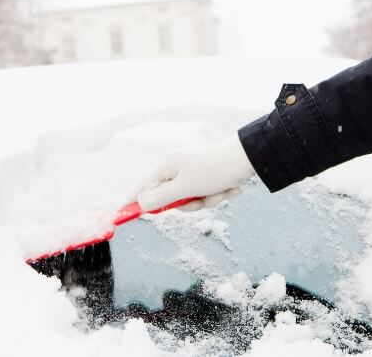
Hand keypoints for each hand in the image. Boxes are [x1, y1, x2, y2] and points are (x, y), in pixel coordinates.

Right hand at [133, 135, 256, 211]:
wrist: (248, 158)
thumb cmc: (215, 170)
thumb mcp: (185, 188)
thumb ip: (161, 198)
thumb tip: (140, 203)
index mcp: (168, 164)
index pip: (143, 185)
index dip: (133, 200)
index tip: (123, 214)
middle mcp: (178, 166)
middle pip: (170, 197)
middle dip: (189, 203)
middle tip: (200, 200)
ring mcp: (193, 171)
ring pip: (190, 199)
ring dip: (206, 201)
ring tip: (220, 191)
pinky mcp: (207, 176)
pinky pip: (204, 194)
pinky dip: (216, 196)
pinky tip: (229, 188)